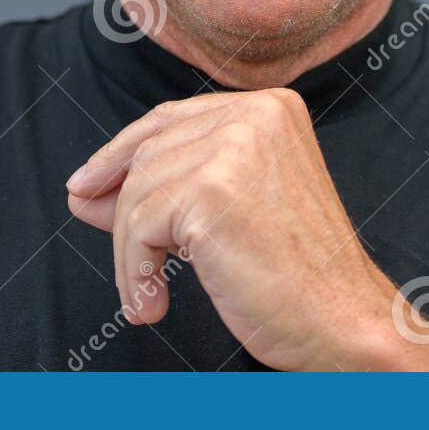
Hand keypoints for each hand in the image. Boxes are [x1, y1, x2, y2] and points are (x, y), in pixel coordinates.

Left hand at [65, 87, 428, 370]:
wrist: (344, 321)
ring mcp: (234, 148)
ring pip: (138, 192)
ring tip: (147, 293)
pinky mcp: (211, 191)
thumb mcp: (233, 209)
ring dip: (130, 253)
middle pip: (149, 151)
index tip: (88, 187)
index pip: (171, 118)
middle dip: (118, 205)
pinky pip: (138, 228)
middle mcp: (255, 114)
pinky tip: (152, 302)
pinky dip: (134, 272)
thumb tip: (83, 190)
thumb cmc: (299, 277)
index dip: (121, 153)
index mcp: (271, 107)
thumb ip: (168, 185)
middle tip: (112, 251)